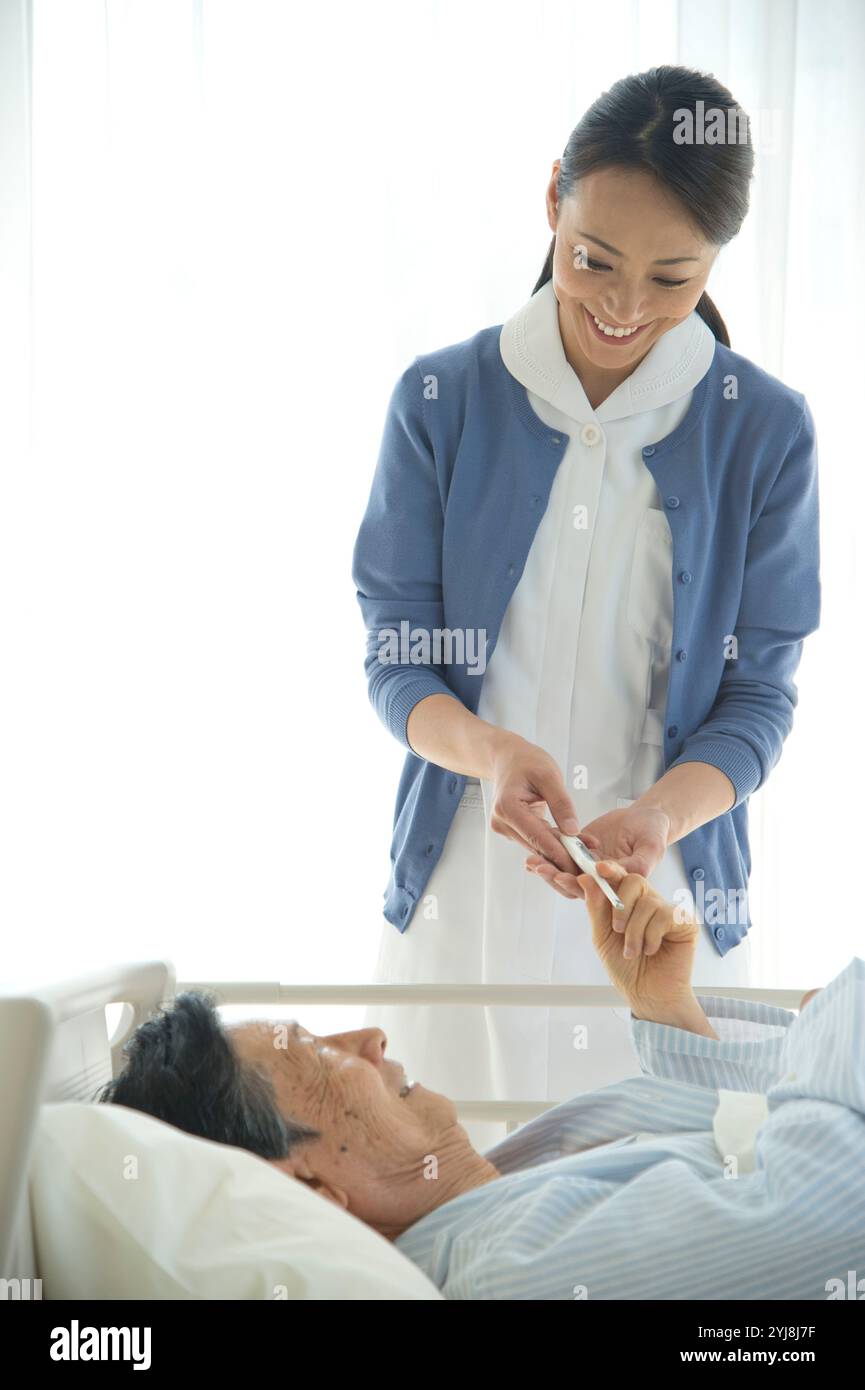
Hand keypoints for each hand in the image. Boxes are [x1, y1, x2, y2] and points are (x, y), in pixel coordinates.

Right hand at [488, 733, 584, 876]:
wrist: (509, 759)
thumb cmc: (527, 762)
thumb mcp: (549, 776)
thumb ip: (561, 804)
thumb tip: (573, 831)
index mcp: (507, 807)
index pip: (537, 837)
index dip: (559, 853)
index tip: (579, 864)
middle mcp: (502, 822)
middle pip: (536, 846)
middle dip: (563, 854)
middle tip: (589, 860)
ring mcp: (505, 828)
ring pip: (537, 846)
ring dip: (561, 849)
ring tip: (586, 849)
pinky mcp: (512, 831)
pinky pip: (536, 840)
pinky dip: (554, 841)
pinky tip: (572, 842)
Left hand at [524, 802, 669, 900]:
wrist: (644, 817)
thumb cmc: (653, 833)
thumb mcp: (652, 847)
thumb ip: (640, 863)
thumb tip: (612, 871)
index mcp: (617, 885)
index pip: (597, 892)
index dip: (580, 887)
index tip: (564, 878)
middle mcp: (600, 880)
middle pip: (575, 886)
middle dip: (556, 878)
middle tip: (541, 868)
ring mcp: (589, 867)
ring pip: (565, 873)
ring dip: (547, 868)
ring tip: (531, 861)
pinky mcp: (580, 853)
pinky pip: (561, 855)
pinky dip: (547, 853)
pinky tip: (532, 848)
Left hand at [577, 859, 705, 1029]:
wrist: (648, 994)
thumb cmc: (627, 968)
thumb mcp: (603, 937)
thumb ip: (596, 908)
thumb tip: (587, 878)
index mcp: (628, 903)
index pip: (619, 877)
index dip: (610, 870)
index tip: (599, 868)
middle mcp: (648, 902)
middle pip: (635, 881)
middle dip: (621, 906)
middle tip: (617, 929)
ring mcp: (668, 910)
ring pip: (647, 903)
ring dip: (634, 932)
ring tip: (634, 951)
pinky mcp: (685, 921)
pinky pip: (665, 915)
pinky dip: (652, 936)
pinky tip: (653, 950)